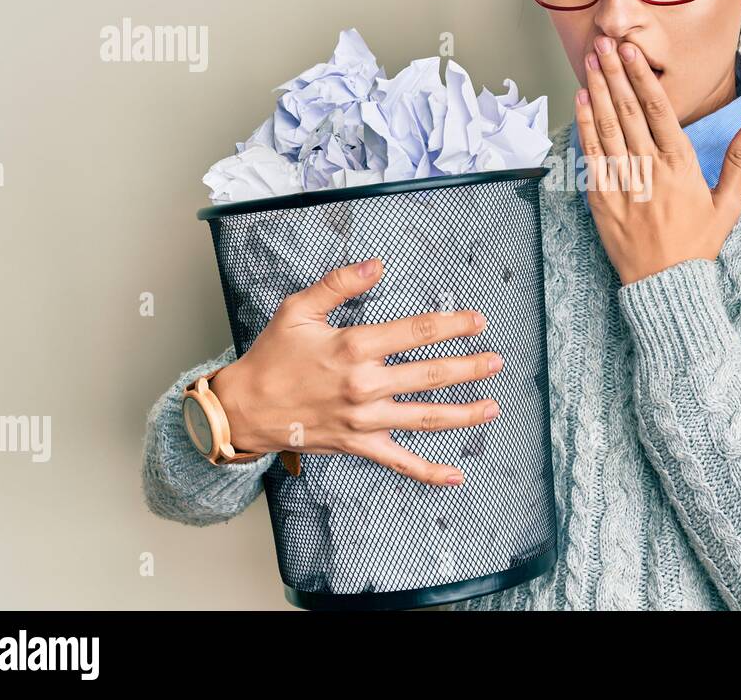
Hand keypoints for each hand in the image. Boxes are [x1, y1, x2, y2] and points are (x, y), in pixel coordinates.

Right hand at [208, 257, 504, 486]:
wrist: (243, 409)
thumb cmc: (271, 357)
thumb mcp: (299, 309)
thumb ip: (340, 284)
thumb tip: (376, 264)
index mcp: (354, 347)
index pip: (416, 332)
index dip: (452, 325)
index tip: (477, 321)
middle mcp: (364, 385)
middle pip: (430, 374)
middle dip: (469, 367)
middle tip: (497, 360)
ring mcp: (364, 420)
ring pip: (425, 417)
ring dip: (463, 413)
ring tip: (493, 406)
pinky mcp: (359, 445)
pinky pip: (399, 462)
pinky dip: (429, 472)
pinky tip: (456, 475)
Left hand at [575, 35, 740, 284]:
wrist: (665, 284)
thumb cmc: (697, 245)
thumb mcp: (728, 204)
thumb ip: (739, 160)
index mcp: (679, 166)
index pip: (657, 110)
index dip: (642, 77)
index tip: (631, 53)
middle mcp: (648, 168)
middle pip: (628, 110)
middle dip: (614, 74)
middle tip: (604, 44)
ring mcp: (621, 182)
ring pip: (606, 126)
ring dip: (596, 90)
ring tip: (590, 62)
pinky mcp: (601, 198)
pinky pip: (590, 154)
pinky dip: (583, 125)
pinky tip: (580, 101)